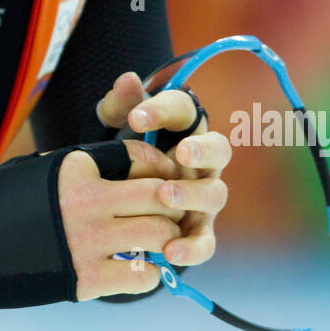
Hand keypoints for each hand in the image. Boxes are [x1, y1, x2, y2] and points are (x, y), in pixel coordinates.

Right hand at [57, 139, 185, 300]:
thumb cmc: (0, 205)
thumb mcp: (42, 168)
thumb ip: (84, 167)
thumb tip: (130, 170)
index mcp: (76, 167)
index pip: (141, 157)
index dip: (161, 166)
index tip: (165, 177)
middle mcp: (86, 201)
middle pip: (160, 195)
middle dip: (173, 203)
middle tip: (168, 213)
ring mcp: (88, 242)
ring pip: (160, 234)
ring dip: (167, 239)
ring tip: (157, 242)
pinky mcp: (86, 280)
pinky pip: (144, 276)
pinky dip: (150, 274)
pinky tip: (139, 270)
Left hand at [96, 71, 231, 268]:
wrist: (113, 207)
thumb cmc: (118, 161)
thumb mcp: (111, 131)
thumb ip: (119, 107)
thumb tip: (128, 79)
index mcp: (182, 130)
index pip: (183, 110)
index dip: (164, 110)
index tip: (136, 117)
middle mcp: (201, 163)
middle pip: (219, 150)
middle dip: (203, 151)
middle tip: (182, 153)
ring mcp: (202, 198)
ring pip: (215, 195)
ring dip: (193, 195)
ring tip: (165, 195)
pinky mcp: (197, 232)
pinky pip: (205, 241)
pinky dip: (192, 247)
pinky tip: (170, 250)